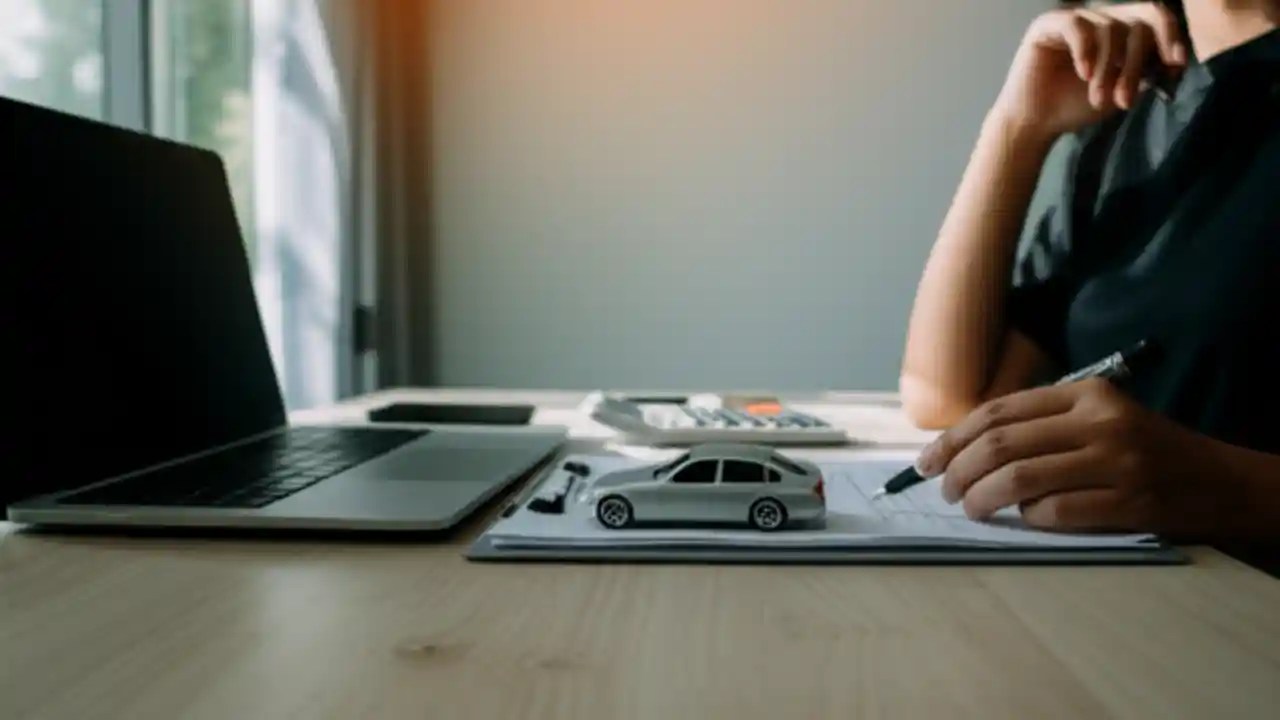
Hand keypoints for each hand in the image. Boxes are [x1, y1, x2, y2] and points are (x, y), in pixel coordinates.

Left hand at [914, 379, 1234, 535]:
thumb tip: (962, 447)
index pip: (999, 412)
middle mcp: (1099, 421)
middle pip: (1001, 444)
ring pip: (1020, 479)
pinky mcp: (1128, 502)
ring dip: (981, 497)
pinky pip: (1055, 512)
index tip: (926, 461)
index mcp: (1084, 393)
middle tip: (944, 490)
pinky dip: (1029, 518)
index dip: (953, 438)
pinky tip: (1023, 519)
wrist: (1217, 480)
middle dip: (958, 470)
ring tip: (969, 508)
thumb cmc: (1142, 449)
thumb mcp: (1096, 418)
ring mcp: (1116, 461)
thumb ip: (1041, 425)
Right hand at [993, 2, 1186, 138]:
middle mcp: (1100, 18)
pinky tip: (1083, 74)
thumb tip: (1173, 60)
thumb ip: (1147, 71)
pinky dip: (1086, 51)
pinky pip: (1077, 26)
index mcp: (1121, 30)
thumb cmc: (1075, 107)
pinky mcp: (1049, 24)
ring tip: (1099, 99)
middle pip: (1136, 23)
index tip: (1176, 63)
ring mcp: (1075, 18)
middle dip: (1136, 63)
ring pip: (1110, 29)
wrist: (1036, 124)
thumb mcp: (1122, 89)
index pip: (1153, 17)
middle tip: (1125, 101)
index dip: (1170, 34)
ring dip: (1108, 69)